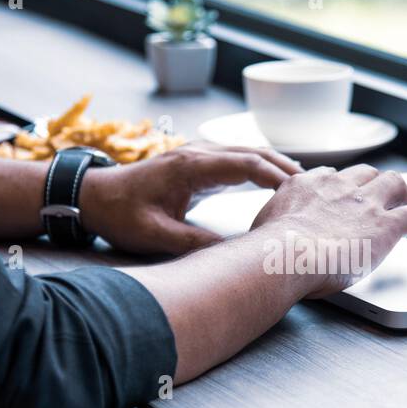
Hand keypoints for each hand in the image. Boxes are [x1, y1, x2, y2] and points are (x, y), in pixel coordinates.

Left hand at [80, 143, 301, 254]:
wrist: (92, 195)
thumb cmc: (119, 214)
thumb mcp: (156, 235)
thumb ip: (195, 243)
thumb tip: (233, 255)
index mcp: (191, 166)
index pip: (246, 164)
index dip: (277, 177)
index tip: (300, 193)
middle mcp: (197, 153)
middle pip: (253, 152)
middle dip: (285, 168)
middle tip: (314, 187)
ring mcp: (196, 153)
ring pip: (247, 152)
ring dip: (275, 165)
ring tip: (303, 185)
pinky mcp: (195, 161)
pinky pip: (235, 159)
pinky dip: (259, 167)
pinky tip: (274, 181)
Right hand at [250, 165, 406, 297]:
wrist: (285, 255)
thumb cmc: (268, 250)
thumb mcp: (264, 224)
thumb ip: (275, 222)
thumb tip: (267, 235)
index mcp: (309, 185)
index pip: (332, 178)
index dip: (343, 188)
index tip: (345, 198)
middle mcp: (339, 188)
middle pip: (367, 173)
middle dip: (376, 184)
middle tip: (381, 199)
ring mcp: (365, 204)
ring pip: (395, 183)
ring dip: (404, 195)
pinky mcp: (386, 225)